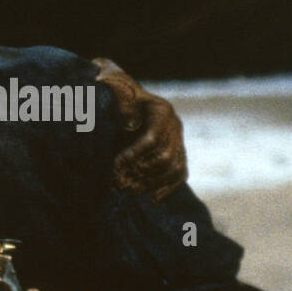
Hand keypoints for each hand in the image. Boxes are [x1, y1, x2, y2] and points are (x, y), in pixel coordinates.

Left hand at [93, 57, 187, 201]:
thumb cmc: (111, 94)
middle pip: (164, 158)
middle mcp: (175, 124)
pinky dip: (167, 188)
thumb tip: (131, 124)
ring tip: (127, 190)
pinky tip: (151, 198)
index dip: (133, 156)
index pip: (152, 139)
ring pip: (172, 169)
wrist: (121, 97)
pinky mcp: (179, 153)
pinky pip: (180, 174)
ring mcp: (179, 140)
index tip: (114, 166)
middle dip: (140, 173)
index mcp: (160, 109)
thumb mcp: (111, 92)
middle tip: (117, 184)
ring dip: (149, 183)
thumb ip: (118, 102)